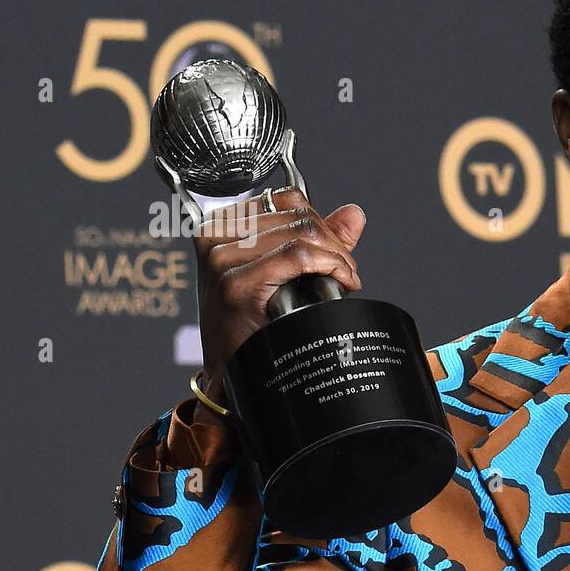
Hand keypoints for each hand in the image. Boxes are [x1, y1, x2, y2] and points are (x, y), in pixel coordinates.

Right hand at [192, 189, 364, 403]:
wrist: (233, 371)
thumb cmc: (254, 323)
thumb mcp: (283, 271)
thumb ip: (318, 240)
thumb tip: (353, 214)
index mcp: (221, 226)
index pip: (287, 199)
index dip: (323, 222)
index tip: (338, 250)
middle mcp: (215, 237)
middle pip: (299, 216)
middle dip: (335, 243)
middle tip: (347, 271)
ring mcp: (222, 260)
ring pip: (303, 235)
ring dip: (337, 257)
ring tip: (343, 279)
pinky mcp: (237, 284)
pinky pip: (300, 257)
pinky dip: (331, 267)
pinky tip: (341, 283)